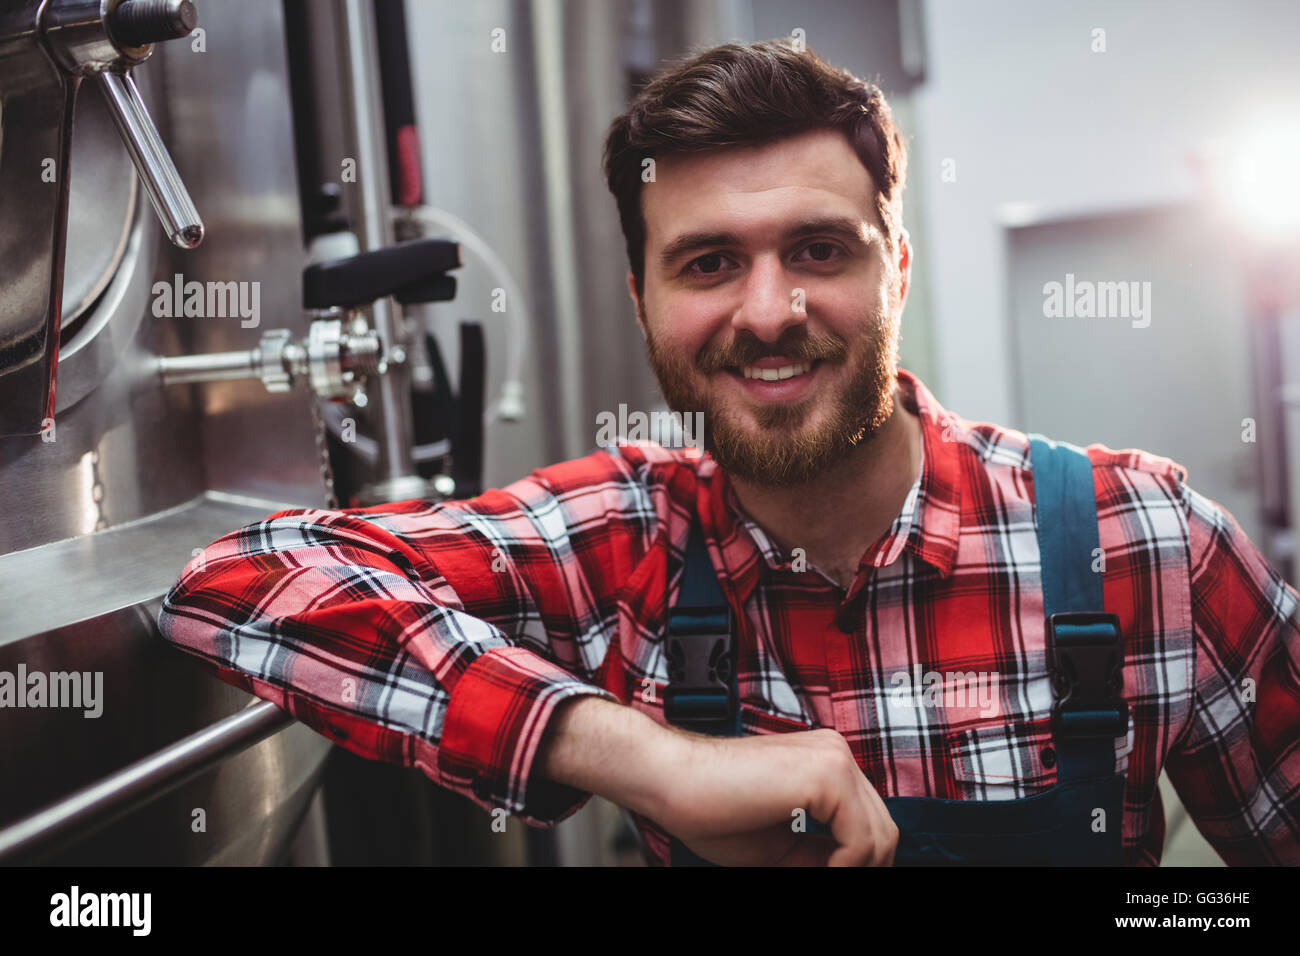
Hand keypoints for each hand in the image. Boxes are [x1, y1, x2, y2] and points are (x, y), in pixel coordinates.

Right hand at [655, 727, 897, 865]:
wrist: (671, 780)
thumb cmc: (711, 809)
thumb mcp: (783, 845)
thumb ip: (821, 854)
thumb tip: (851, 870)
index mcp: (825, 763)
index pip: (869, 822)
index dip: (857, 863)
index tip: (831, 874)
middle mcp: (835, 753)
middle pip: (884, 830)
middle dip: (862, 869)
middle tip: (827, 878)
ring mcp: (834, 759)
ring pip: (880, 836)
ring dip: (852, 869)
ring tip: (817, 874)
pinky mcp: (827, 774)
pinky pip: (863, 839)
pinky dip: (845, 867)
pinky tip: (819, 869)